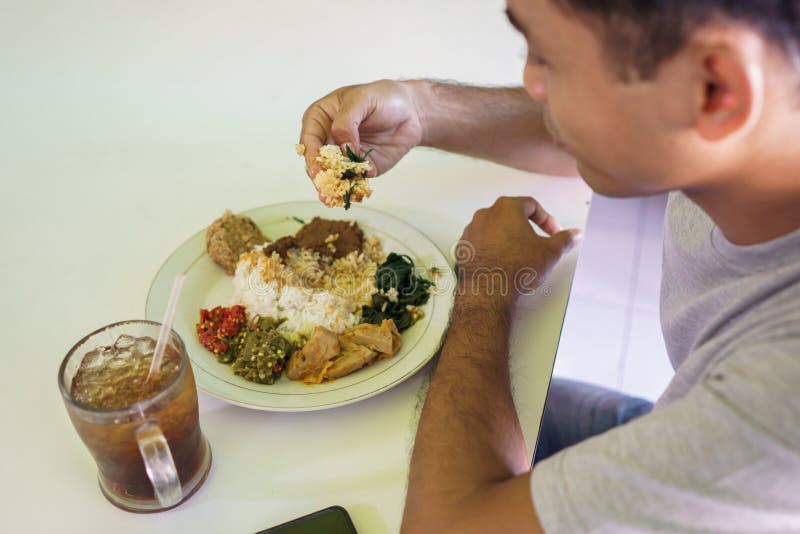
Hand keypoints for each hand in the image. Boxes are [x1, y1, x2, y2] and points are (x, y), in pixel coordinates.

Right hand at [299, 79, 424, 198]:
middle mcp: (328, 139)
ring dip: (335, 188)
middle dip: (321, 177)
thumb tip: (343, 147)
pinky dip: (355, 188)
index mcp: (321, 118)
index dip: (312, 156)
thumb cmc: (383, 97)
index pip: (310, 140)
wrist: (411, 111)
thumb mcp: (362, 99)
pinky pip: (354, 181)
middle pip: (318, 162)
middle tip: (325, 189)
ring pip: (334, 175)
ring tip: (335, 197)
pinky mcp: (361, 168)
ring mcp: (344, 156)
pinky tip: (356, 193)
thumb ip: (347, 122)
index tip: (316, 169)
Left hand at [456, 196, 580, 306]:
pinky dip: (492, 249)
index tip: (553, 232)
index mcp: (507, 208)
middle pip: (510, 215)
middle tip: (536, 242)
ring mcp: (471, 231)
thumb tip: (574, 234)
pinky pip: (481, 243)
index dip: (546, 219)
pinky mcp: (462, 248)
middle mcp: (485, 215)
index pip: (531, 205)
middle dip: (526, 228)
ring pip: (494, 229)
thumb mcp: (550, 252)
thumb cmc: (515, 267)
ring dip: (507, 238)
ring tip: (519, 255)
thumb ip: (564, 239)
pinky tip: (502, 263)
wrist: (488, 290)